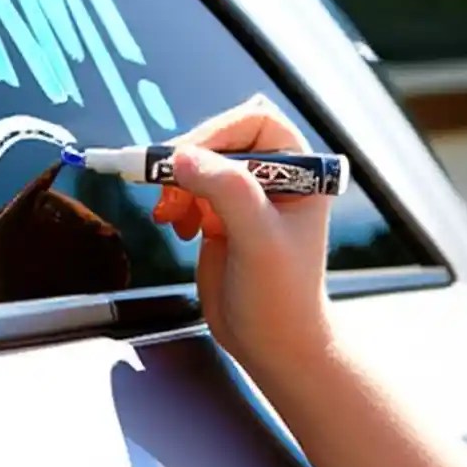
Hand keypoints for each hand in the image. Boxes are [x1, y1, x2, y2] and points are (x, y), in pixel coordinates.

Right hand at [151, 94, 333, 369]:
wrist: (272, 345)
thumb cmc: (283, 297)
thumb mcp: (259, 239)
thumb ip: (226, 190)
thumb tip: (181, 156)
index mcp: (301, 170)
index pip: (255, 122)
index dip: (218, 132)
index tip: (188, 158)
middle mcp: (274, 176)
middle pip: (219, 139)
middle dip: (188, 161)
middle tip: (164, 184)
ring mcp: (245, 196)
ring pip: (198, 163)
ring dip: (176, 183)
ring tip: (171, 215)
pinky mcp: (219, 216)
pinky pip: (187, 188)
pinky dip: (173, 200)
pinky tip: (176, 225)